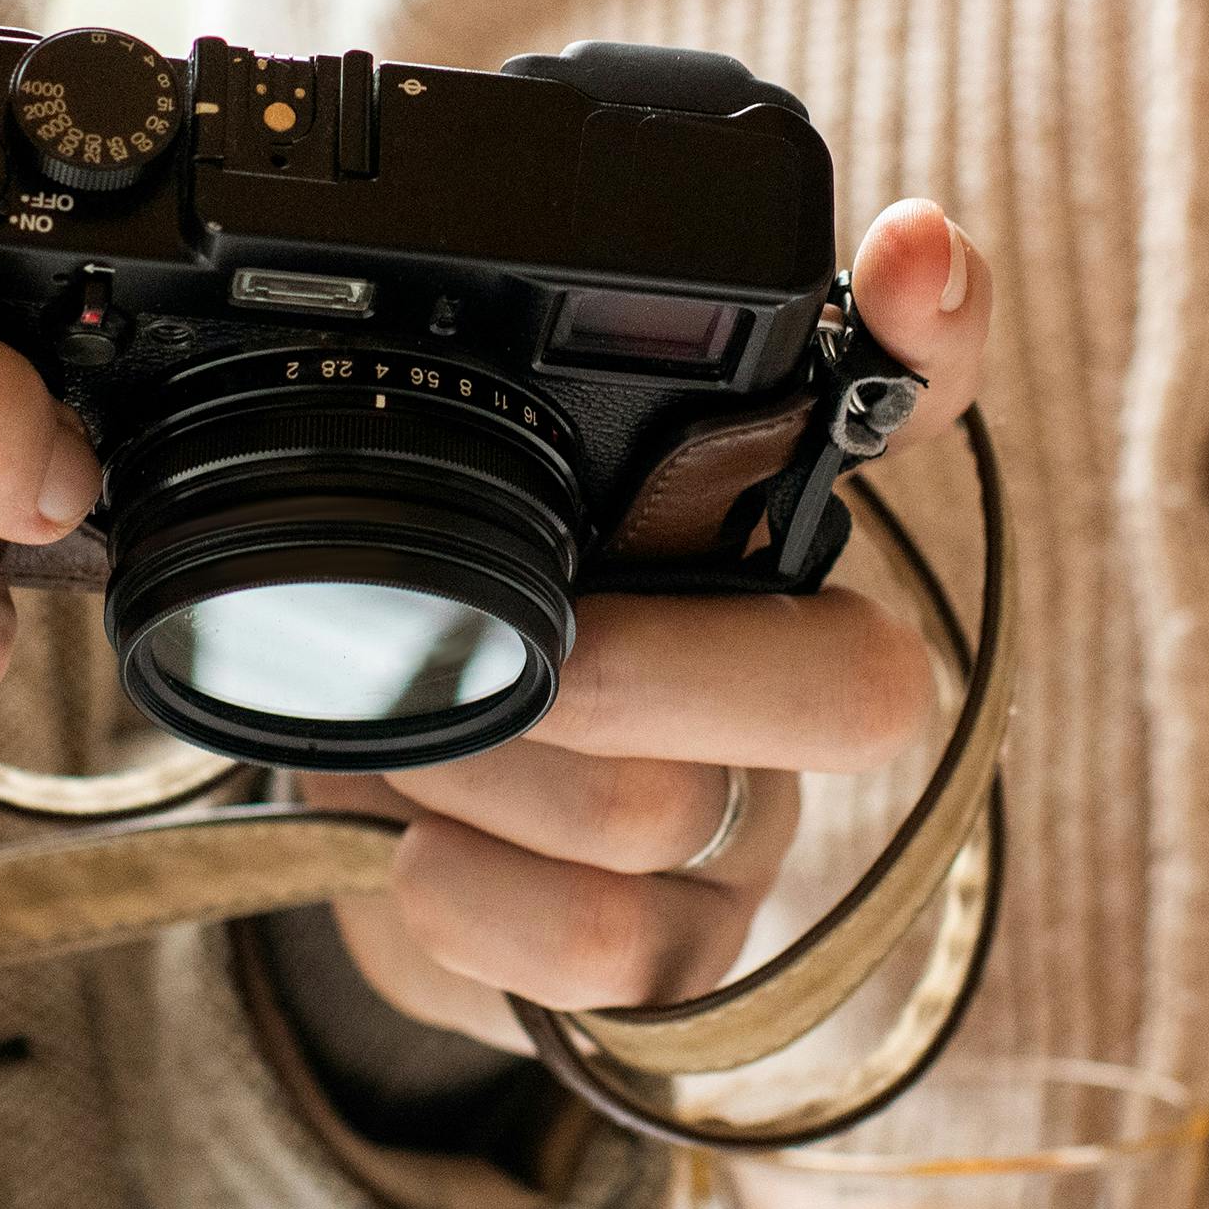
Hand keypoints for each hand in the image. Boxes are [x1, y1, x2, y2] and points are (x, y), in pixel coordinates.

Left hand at [311, 199, 989, 1043]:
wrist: (384, 846)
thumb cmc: (435, 647)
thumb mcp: (413, 520)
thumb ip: (415, 427)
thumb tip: (280, 347)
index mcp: (743, 513)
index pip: (902, 404)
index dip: (927, 335)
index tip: (908, 252)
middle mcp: (789, 660)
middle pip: (853, 682)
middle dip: (644, 672)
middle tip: (514, 661)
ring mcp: (752, 820)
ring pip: (669, 811)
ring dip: (487, 781)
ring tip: (402, 749)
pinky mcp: (688, 956)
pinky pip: (621, 949)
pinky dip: (481, 902)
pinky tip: (421, 859)